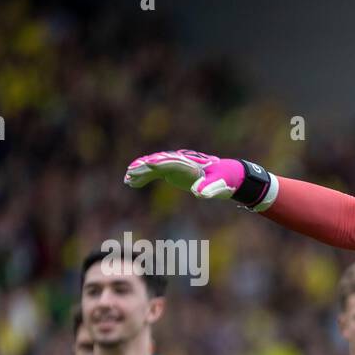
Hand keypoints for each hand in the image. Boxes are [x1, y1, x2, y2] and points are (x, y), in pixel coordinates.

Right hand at [124, 149, 257, 200]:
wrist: (227, 175)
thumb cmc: (224, 180)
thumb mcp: (220, 185)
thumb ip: (209, 188)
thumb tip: (198, 193)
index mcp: (191, 163)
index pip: (173, 161)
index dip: (161, 163)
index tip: (149, 164)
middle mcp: (181, 161)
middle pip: (159, 161)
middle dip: (145, 166)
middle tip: (131, 171)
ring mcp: (175, 165)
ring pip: (153, 166)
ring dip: (140, 172)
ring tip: (127, 179)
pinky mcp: (172, 172)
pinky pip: (154, 173)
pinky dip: (143, 177)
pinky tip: (131, 183)